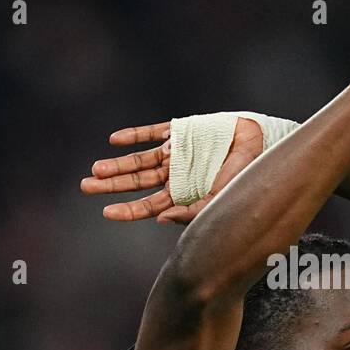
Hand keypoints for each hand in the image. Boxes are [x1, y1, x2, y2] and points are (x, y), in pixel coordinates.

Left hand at [80, 116, 264, 223]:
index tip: (106, 212)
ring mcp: (177, 152)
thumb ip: (191, 211)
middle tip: (86, 186)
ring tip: (96, 168)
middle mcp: (176, 174)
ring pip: (140, 160)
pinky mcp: (181, 130)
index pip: (149, 205)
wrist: (262, 143)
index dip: (128, 210)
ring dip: (118, 164)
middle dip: (112, 185)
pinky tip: (115, 140)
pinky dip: (134, 135)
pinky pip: (153, 132)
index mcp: (183, 194)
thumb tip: (161, 219)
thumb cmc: (246, 177)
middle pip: (137, 182)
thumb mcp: (220, 200)